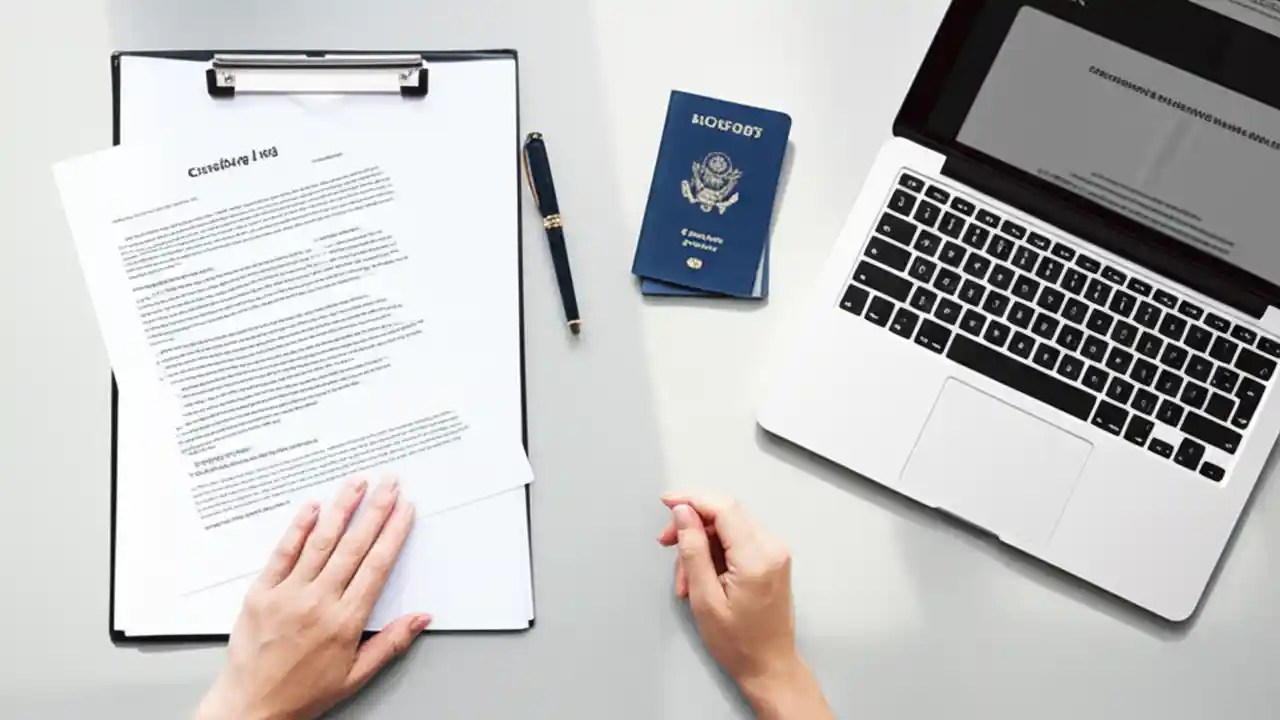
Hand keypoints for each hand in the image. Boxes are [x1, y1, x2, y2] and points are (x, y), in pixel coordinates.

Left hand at [195, 477, 429, 719]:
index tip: (405, 510)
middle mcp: (318, 602)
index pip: (376, 566)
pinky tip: (312, 507)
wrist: (250, 708)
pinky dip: (298, 528)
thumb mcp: (355, 675)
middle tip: (388, 484)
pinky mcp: (261, 593)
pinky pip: (282, 553)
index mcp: (344, 622)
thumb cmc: (302, 694)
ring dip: (341, 509)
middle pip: (353, 546)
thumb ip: (390, 642)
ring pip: (320, 542)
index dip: (393, 534)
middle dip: (375, 510)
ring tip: (355, 484)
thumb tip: (422, 617)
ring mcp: (287, 595)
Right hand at [658, 494, 831, 719]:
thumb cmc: (737, 643)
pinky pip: (737, 540)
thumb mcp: (704, 599)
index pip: (724, 508)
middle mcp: (772, 547)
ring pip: (728, 527)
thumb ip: (693, 550)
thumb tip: (683, 512)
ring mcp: (775, 552)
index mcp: (757, 557)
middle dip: (692, 525)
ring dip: (701, 543)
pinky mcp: (772, 558)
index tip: (666, 502)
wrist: (770, 667)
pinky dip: (715, 552)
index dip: (692, 499)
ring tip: (685, 580)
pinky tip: (701, 576)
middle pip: (726, 513)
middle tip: (666, 544)